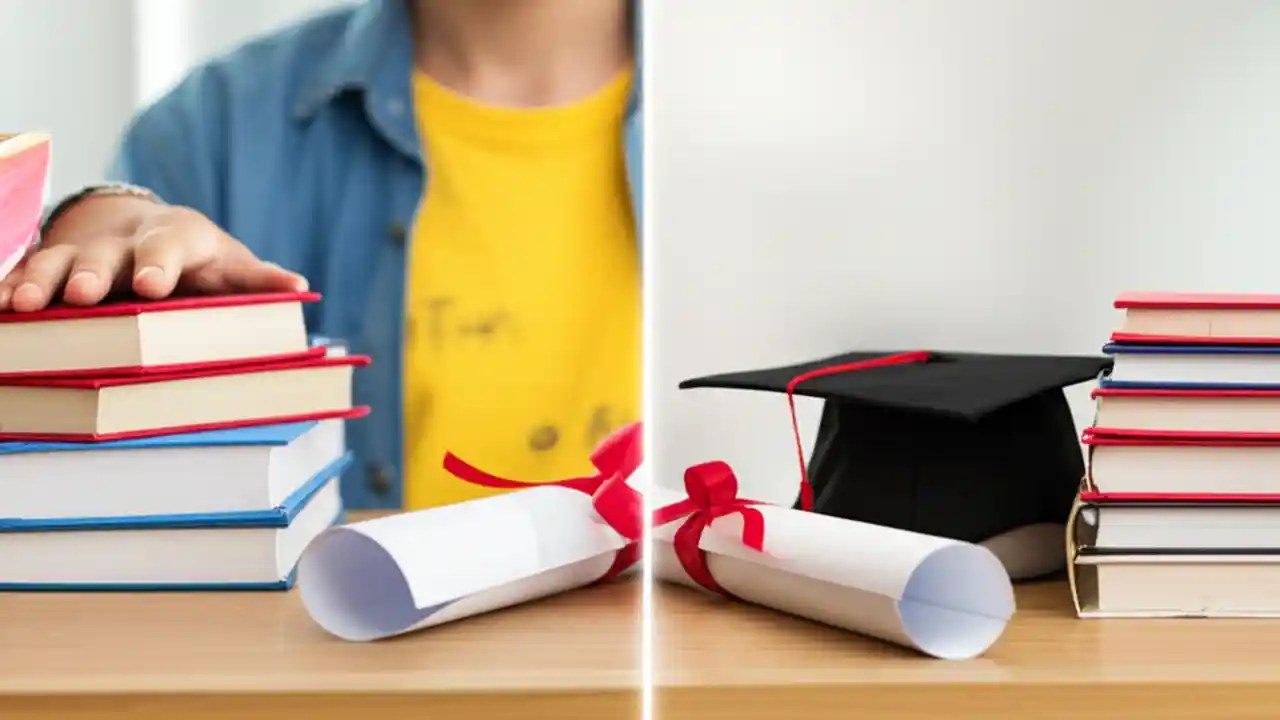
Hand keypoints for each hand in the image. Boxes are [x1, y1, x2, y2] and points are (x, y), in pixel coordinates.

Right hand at [0, 198, 307, 312]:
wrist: (155, 233)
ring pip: (56, 262)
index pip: (168, 246)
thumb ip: (260, 280)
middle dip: (91, 272)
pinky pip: (26, 275)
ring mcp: (84, 254)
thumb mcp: (232, 267)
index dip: (159, 264)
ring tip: (22, 306)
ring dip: (39, 282)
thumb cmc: (203, 262)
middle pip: (105, 254)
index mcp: (176, 238)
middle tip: (82, 296)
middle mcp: (124, 242)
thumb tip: (300, 286)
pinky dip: (8, 287)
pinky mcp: (54, 270)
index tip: (151, 287)